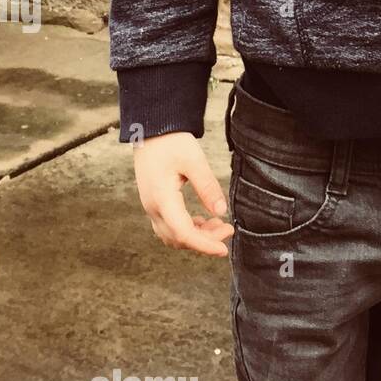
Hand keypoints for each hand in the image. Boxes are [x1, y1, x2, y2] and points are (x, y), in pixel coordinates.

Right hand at [132, 131, 233, 256]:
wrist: (151, 131)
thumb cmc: (171, 143)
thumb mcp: (194, 161)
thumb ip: (207, 187)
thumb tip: (221, 211)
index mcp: (162, 199)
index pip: (183, 233)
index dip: (204, 245)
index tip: (224, 249)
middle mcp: (153, 208)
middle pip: (179, 238)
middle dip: (205, 240)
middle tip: (228, 230)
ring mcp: (151, 207)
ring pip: (173, 234)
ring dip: (196, 236)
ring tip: (219, 225)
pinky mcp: (154, 202)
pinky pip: (170, 225)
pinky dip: (188, 228)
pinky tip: (204, 221)